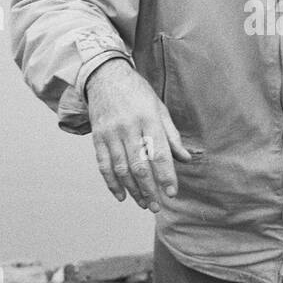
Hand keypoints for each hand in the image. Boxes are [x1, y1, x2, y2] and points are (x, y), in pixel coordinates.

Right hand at [85, 60, 193, 211]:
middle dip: (149, 189)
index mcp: (148, 119)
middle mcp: (128, 127)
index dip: (166, 176)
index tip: (172, 193)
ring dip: (133, 190)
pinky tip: (121, 196)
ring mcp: (110, 133)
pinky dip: (112, 183)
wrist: (105, 76)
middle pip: (139, 166)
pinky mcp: (97, 137)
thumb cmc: (138, 94)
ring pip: (121, 169)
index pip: (159, 154)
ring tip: (144, 204)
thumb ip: (171, 136)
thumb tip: (185, 159)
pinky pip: (103, 165)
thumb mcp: (159, 109)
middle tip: (158, 207)